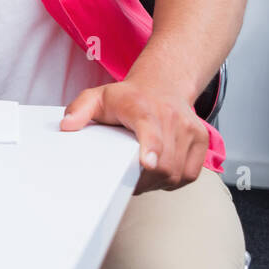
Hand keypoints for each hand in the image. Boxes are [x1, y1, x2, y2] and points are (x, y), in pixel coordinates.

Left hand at [60, 79, 210, 193]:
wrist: (162, 87)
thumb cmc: (127, 98)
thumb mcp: (97, 97)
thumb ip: (79, 110)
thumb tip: (67, 126)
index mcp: (143, 108)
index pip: (151, 130)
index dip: (151, 147)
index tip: (147, 162)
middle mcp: (171, 117)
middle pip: (163, 162)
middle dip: (142, 179)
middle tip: (125, 178)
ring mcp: (190, 129)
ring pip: (176, 172)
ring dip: (156, 181)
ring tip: (141, 171)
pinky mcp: (202, 140)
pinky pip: (189, 174)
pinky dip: (173, 179)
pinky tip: (159, 170)